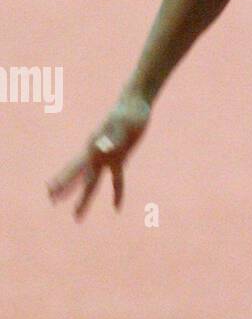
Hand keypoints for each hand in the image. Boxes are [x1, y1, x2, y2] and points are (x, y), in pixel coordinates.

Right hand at [47, 91, 151, 218]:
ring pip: (94, 181)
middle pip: (80, 177)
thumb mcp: (122, 125)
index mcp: (94, 148)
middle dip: (66, 191)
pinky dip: (117, 192)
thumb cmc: (129, 113)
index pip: (76, 169)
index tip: (50, 190)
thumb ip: (113, 137)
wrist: (135, 103)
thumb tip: (102, 148)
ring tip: (76, 214)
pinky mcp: (119, 157)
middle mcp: (96, 153)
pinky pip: (117, 179)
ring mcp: (107, 156)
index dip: (64, 181)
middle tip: (51, 201)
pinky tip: (116, 207)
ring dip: (85, 198)